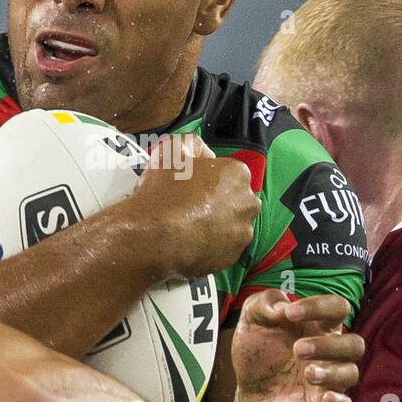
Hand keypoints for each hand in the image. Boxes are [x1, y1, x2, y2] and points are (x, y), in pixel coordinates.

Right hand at [126, 134, 259, 280]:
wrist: (154, 237)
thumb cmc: (164, 192)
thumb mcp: (172, 151)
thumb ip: (192, 144)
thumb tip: (203, 152)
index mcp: (237, 174)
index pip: (228, 173)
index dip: (209, 179)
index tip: (192, 186)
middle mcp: (247, 203)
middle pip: (235, 199)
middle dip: (219, 202)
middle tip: (192, 207)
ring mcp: (242, 232)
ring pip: (232, 225)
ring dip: (218, 225)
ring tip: (190, 227)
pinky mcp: (233, 257)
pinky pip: (224, 248)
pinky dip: (212, 246)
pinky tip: (192, 243)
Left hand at [232, 289, 363, 401]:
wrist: (247, 395)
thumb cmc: (258, 353)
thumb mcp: (251, 322)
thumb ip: (263, 303)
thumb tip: (282, 304)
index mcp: (318, 327)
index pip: (338, 308)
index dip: (320, 306)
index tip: (290, 314)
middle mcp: (330, 353)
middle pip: (354, 344)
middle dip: (328, 345)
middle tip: (297, 349)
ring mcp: (329, 381)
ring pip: (350, 373)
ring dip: (331, 372)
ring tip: (307, 373)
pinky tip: (326, 398)